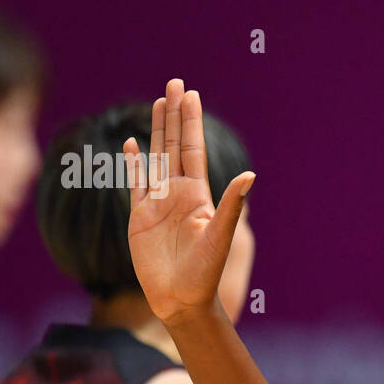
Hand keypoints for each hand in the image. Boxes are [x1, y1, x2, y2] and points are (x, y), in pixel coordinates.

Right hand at [124, 78, 255, 325]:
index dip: (191, 122)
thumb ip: (231, 205)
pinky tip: (134, 143)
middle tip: (175, 83)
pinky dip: (134, 162)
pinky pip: (135, 182)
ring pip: (156, 157)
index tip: (191, 94)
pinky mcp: (139, 217)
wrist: (181, 300)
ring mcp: (158, 203)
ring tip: (158, 102)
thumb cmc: (205, 273)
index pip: (192, 149)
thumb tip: (250, 175)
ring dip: (156, 130)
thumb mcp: (220, 237)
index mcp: (198, 195)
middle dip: (175, 114)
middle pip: (174, 145)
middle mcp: (178, 194)